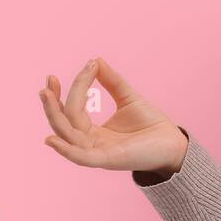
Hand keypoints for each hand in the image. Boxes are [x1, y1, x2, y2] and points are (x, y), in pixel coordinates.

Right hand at [39, 57, 188, 175]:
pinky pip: (81, 158)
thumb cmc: (152, 124)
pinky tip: (52, 139)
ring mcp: (98, 153)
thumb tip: (95, 60)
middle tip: (48, 81)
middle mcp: (90, 143)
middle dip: (53, 103)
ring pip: (68, 135)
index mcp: (93, 132)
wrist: (174, 142)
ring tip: (46, 93)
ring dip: (54, 116)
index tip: (87, 65)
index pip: (74, 109)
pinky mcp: (108, 160)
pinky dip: (66, 150)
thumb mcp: (128, 98)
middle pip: (64, 122)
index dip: (73, 88)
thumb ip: (112, 81)